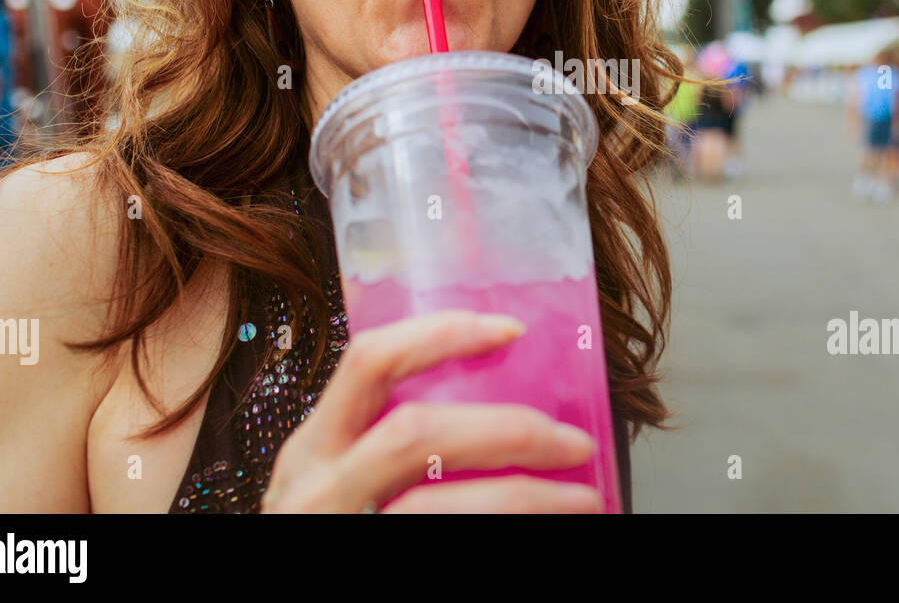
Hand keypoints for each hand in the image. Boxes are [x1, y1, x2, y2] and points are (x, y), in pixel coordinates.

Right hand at [261, 310, 603, 512]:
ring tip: (583, 499)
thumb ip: (394, 442)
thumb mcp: (339, 480)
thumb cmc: (336, 526)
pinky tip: (547, 531)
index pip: (371, 360)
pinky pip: (446, 545)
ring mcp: (340, 532)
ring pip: (434, 507)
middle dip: (507, 430)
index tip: (511, 329)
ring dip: (524, 497)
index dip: (442, 335)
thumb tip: (505, 409)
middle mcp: (318, 487)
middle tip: (571, 439)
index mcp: (315, 448)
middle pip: (413, 434)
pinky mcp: (365, 570)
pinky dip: (506, 532)